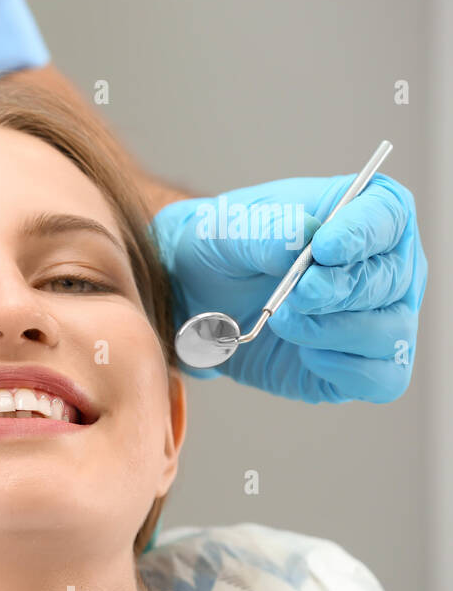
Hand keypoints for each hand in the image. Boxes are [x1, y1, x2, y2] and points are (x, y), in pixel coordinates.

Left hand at [153, 173, 424, 401]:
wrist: (200, 294)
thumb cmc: (227, 247)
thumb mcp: (229, 226)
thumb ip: (267, 229)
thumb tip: (304, 237)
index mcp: (364, 212)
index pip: (388, 216)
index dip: (362, 233)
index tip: (323, 248)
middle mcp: (386, 265)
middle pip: (390, 281)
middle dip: (338, 292)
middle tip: (293, 296)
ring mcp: (381, 317)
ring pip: (390, 333)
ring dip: (332, 332)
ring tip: (283, 321)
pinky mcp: (363, 365)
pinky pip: (380, 378)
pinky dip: (340, 369)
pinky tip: (303, 354)